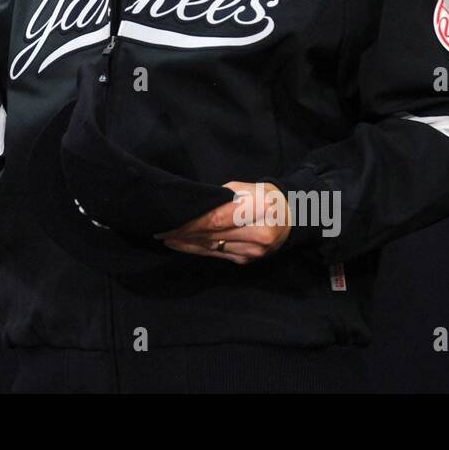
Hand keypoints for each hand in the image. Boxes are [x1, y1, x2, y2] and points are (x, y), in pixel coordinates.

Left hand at [154, 180, 290, 263]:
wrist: (289, 216)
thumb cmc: (262, 195)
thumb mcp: (243, 188)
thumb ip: (219, 199)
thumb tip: (193, 208)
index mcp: (259, 212)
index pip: (217, 219)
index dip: (191, 222)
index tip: (170, 220)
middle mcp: (257, 236)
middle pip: (212, 235)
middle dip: (183, 232)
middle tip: (160, 228)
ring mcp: (252, 252)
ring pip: (211, 248)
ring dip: (186, 243)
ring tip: (165, 236)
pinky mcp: (246, 260)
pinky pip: (216, 255)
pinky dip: (196, 250)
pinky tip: (180, 244)